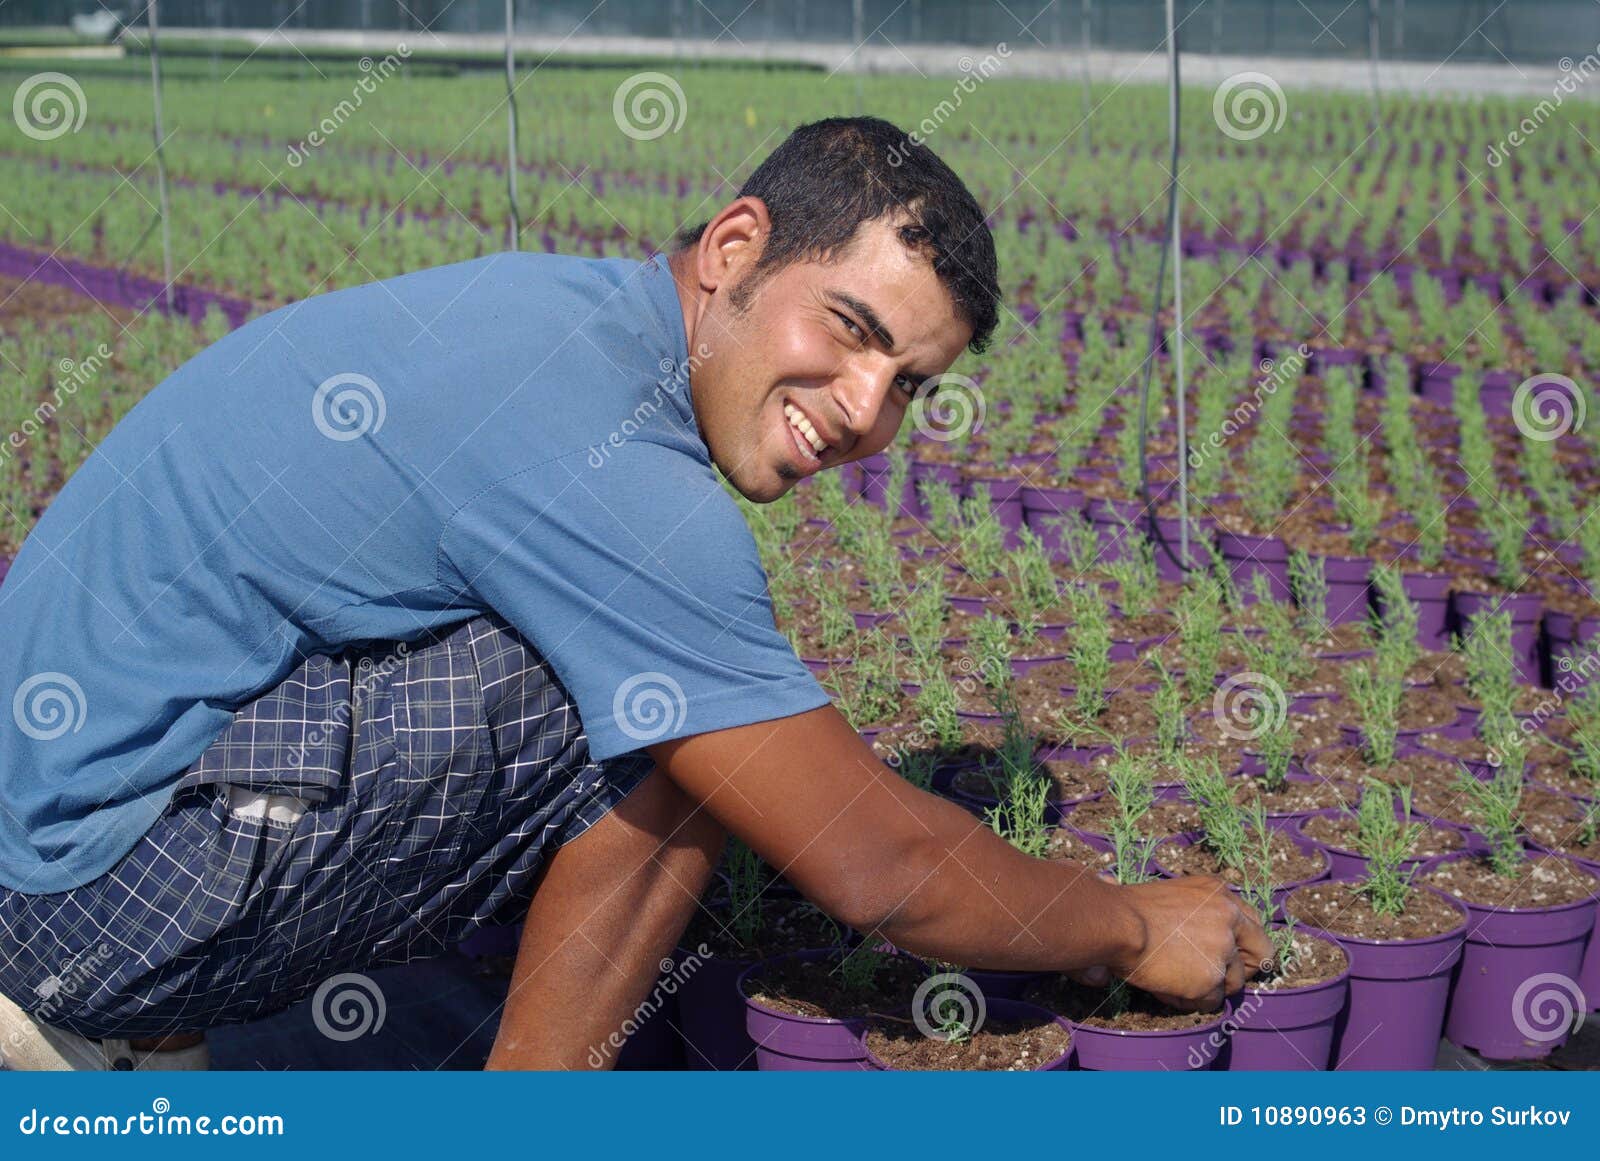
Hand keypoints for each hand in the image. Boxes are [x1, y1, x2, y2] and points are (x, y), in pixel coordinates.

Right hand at [1107, 875, 1273, 1010]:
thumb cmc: (1131, 909)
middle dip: (1242, 970)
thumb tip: (1206, 939)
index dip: (1243, 945)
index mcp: (1220, 894)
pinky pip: (1210, 1001)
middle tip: (1218, 978)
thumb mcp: (1176, 896)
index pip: (1253, 924)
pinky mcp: (1212, 977)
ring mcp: (1223, 948)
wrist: (1117, 923)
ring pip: (1232, 982)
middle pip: (1262, 953)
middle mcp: (1229, 918)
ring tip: (1175, 981)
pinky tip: (1168, 988)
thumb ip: (1201, 913)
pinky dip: (1191, 1000)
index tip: (1230, 956)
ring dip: (1208, 987)